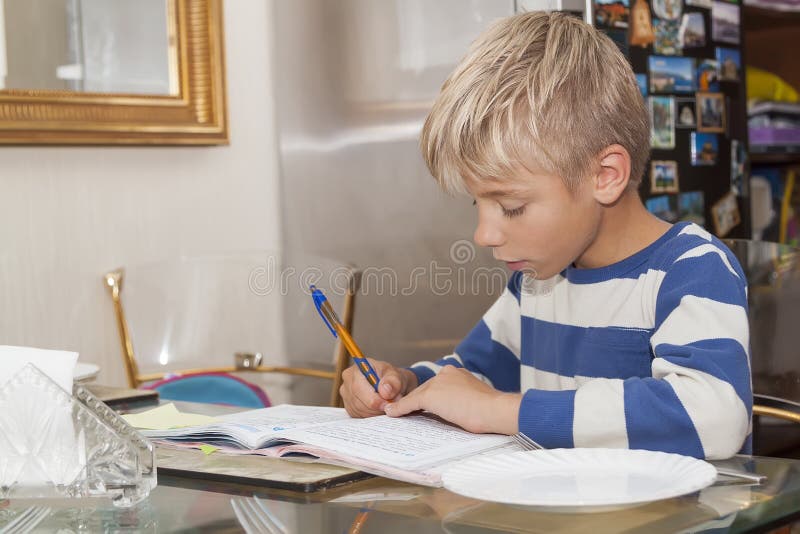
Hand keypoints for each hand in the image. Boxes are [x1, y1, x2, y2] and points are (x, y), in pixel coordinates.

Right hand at [340, 358, 417, 417]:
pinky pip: (359, 416)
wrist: (390, 385)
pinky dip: (371, 416)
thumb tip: (385, 391)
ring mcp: (346, 396)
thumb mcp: (396, 376)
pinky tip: (379, 409)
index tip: (388, 403)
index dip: (374, 399)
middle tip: (390, 405)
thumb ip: (393, 382)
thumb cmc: (391, 378)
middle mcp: (347, 382)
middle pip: (358, 402)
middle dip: (376, 407)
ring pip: (359, 411)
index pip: (359, 388)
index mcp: (356, 370)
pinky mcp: (349, 407)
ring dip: (375, 412)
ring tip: (386, 405)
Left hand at [384, 365, 520, 434]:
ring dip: (406, 406)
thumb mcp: (474, 402)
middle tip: (406, 412)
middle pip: (425, 390)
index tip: (422, 408)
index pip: (437, 386)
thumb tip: (454, 411)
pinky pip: (410, 403)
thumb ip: (461, 402)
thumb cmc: (491, 411)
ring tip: (397, 413)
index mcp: (458, 373)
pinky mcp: (430, 395)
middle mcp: (446, 373)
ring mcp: (438, 383)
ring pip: (417, 396)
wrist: (495, 410)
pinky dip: (400, 409)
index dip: (430, 398)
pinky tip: (393, 414)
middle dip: (416, 401)